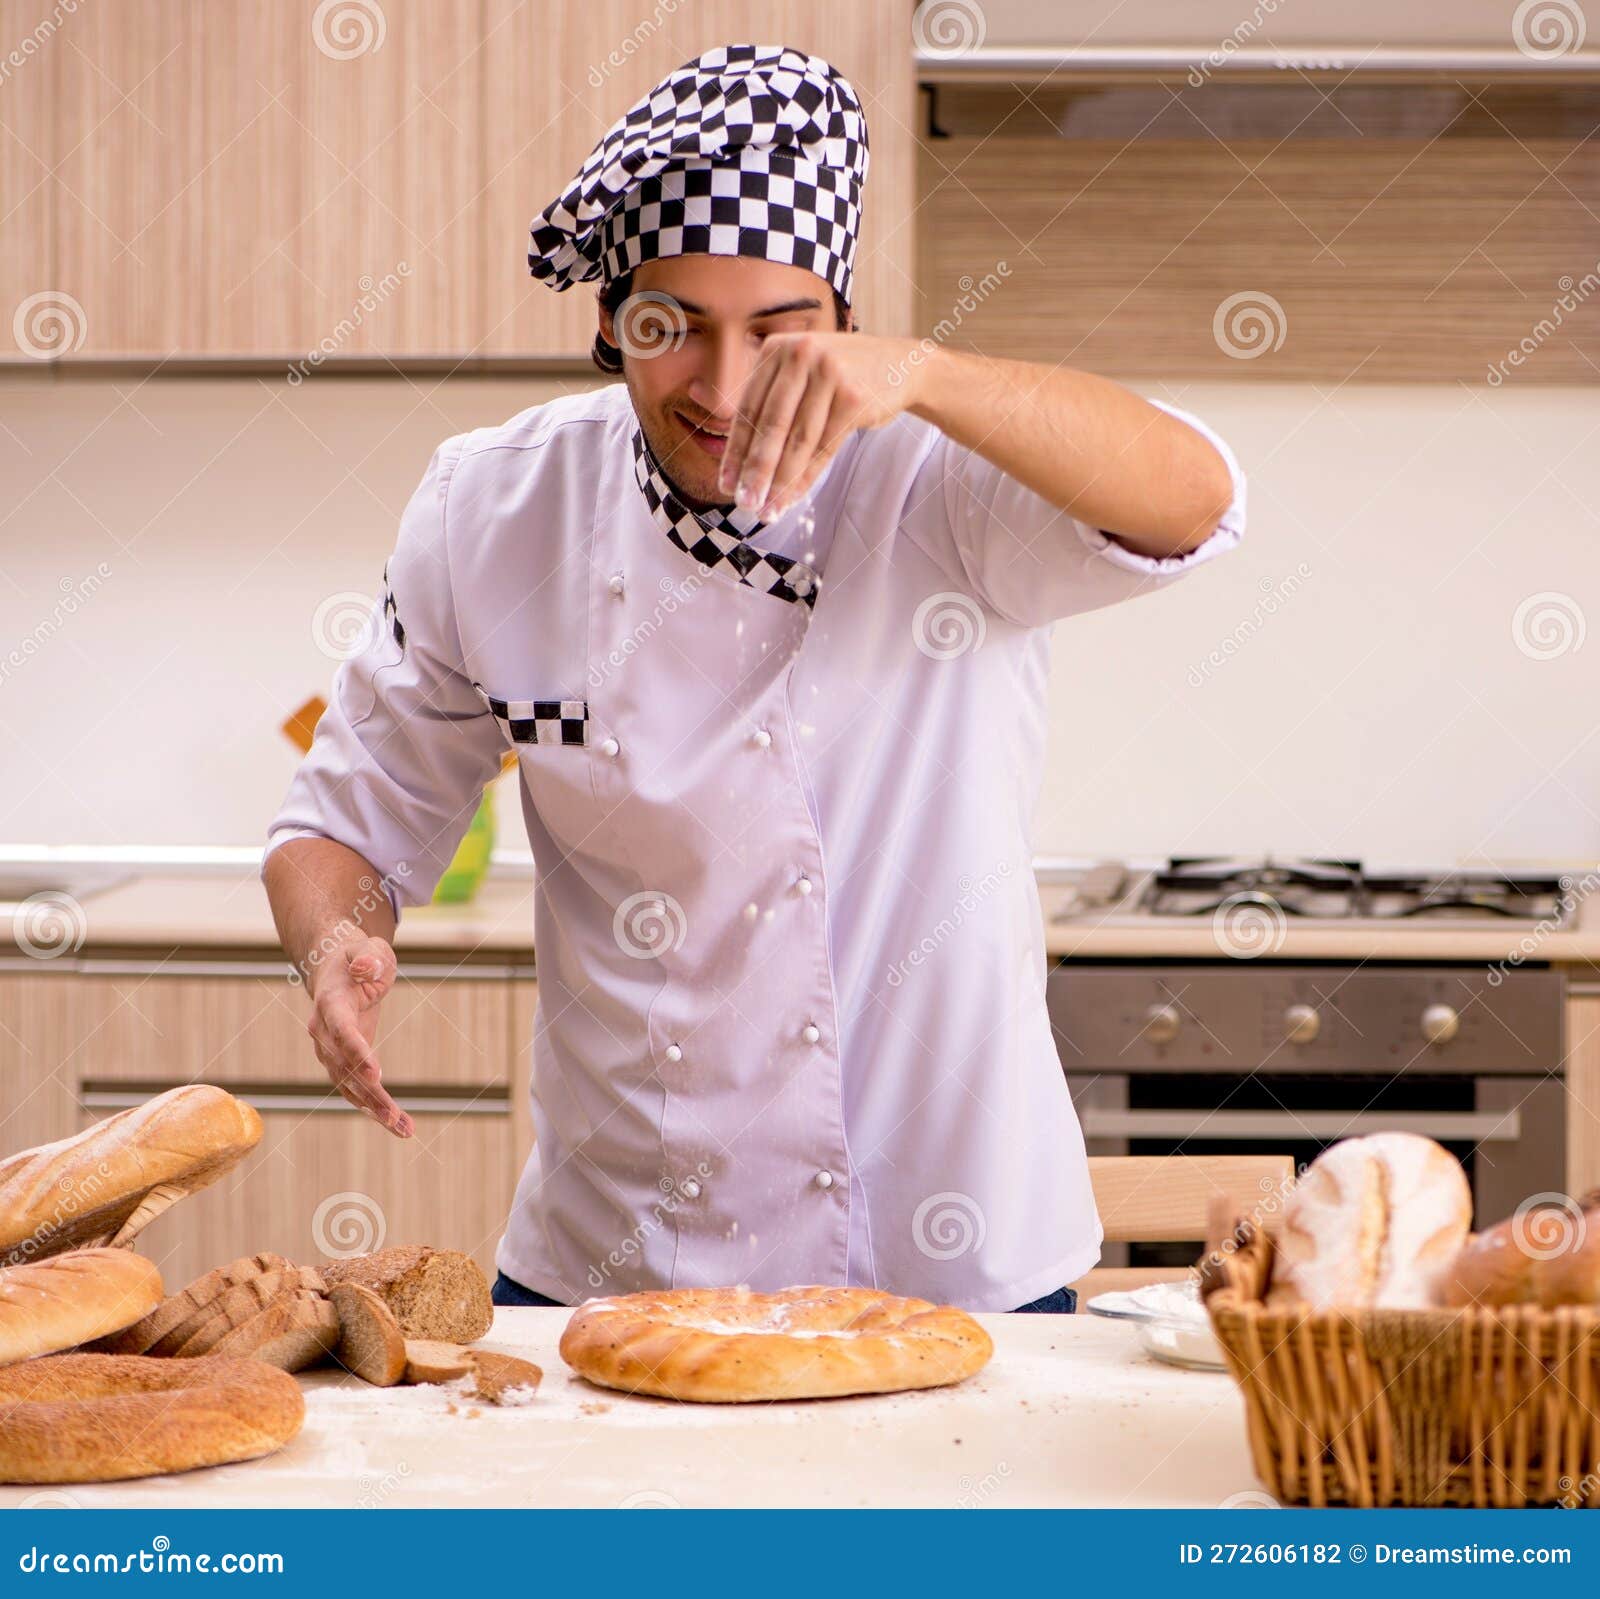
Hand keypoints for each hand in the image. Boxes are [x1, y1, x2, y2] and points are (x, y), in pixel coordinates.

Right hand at [306, 934, 412, 1136]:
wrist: (338, 970)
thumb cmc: (359, 957)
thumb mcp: (369, 949)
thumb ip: (369, 959)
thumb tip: (365, 970)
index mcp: (330, 1004)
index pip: (341, 1031)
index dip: (357, 1052)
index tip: (377, 1074)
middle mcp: (323, 1033)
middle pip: (344, 1067)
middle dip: (368, 1092)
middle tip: (393, 1115)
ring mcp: (330, 1052)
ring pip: (350, 1087)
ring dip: (375, 1109)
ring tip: (404, 1129)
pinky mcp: (343, 1063)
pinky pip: (357, 1090)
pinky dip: (377, 1108)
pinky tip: (401, 1126)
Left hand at [718, 333, 919, 519]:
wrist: (899, 365)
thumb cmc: (840, 378)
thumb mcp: (801, 376)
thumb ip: (772, 403)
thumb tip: (739, 463)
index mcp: (776, 349)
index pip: (748, 408)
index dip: (736, 450)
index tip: (726, 484)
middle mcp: (800, 353)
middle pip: (771, 424)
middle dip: (756, 471)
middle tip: (745, 503)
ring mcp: (829, 372)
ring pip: (797, 439)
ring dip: (780, 481)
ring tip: (768, 510)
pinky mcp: (853, 396)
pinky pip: (823, 447)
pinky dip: (806, 477)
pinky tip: (793, 497)